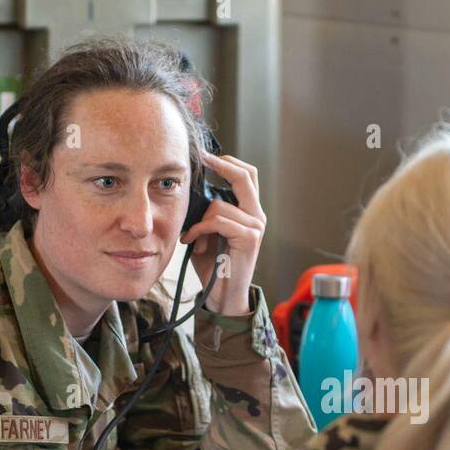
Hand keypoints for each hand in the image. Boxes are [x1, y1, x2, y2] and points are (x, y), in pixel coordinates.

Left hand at [180, 150, 265, 315]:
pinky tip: (192, 241)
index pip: (246, 174)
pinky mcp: (250, 238)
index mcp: (250, 211)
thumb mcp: (208, 229)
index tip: (205, 156)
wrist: (222, 293)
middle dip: (221, 165)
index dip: (227, 161)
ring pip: (220, 204)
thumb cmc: (213, 262)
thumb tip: (192, 187)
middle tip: (201, 161)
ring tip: (192, 237)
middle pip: (245, 176)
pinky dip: (200, 229)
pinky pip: (218, 221)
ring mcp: (256, 226)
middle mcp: (257, 215)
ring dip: (199, 220)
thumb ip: (208, 209)